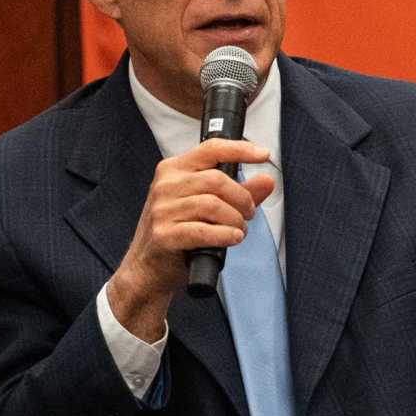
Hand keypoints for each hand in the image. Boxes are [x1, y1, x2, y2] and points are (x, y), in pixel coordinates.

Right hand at [107, 139, 273, 340]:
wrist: (148, 267)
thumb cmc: (179, 230)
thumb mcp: (208, 206)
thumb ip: (239, 192)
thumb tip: (268, 180)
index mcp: (174, 169)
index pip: (211, 149)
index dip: (240, 149)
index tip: (264, 155)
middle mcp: (165, 185)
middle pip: (217, 180)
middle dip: (242, 198)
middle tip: (248, 214)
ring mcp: (161, 210)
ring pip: (213, 205)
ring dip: (235, 220)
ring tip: (238, 230)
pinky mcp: (163, 235)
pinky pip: (203, 231)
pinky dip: (225, 235)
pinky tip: (233, 238)